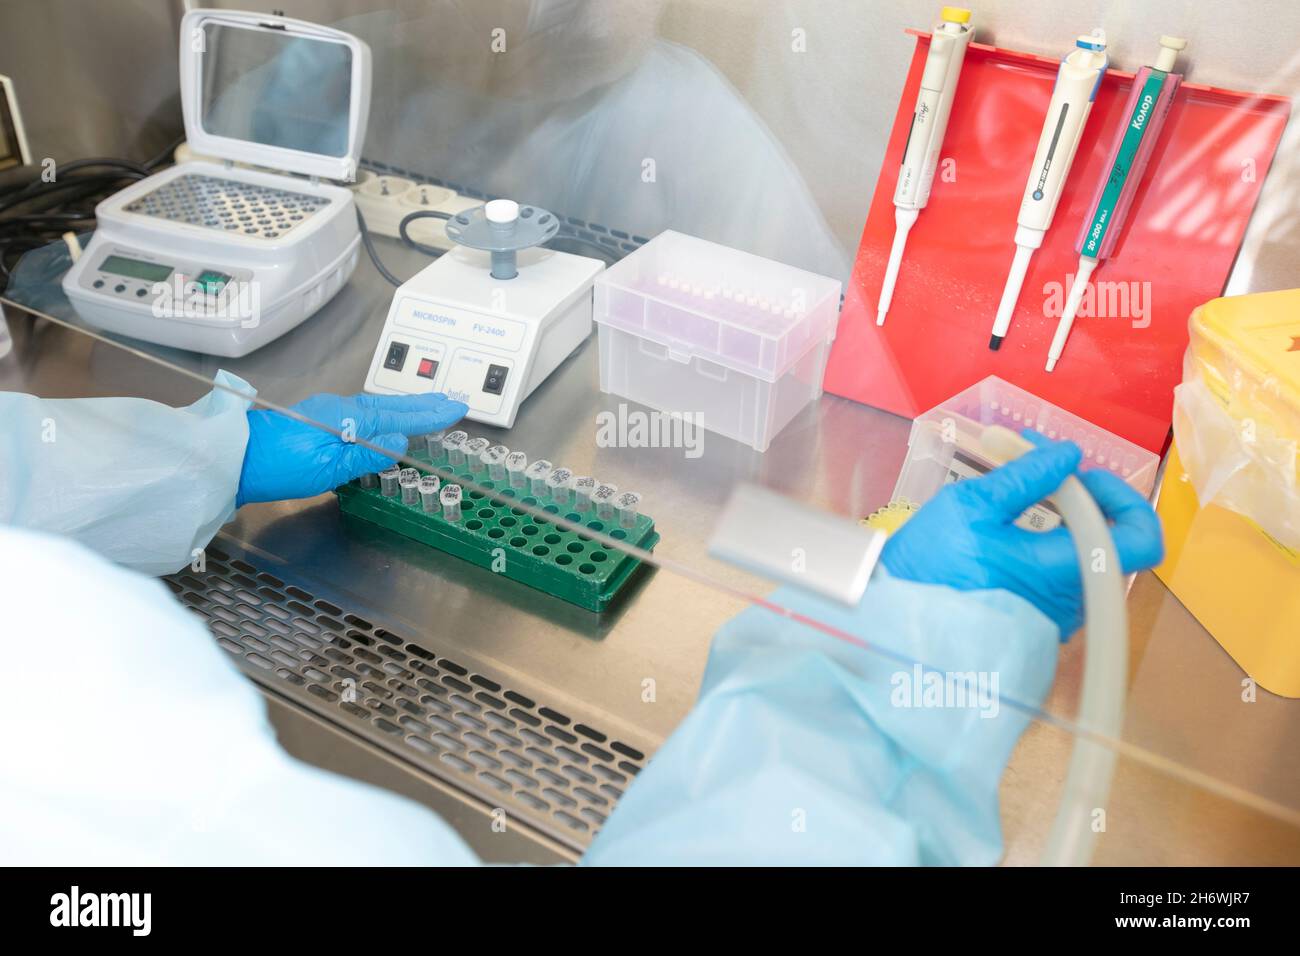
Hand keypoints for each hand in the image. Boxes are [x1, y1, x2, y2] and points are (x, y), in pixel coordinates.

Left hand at [236, 392, 467, 505]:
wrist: (233, 458)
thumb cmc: (278, 466)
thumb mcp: (327, 469)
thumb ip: (366, 456)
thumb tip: (402, 445)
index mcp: (349, 419)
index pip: (400, 418)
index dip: (430, 416)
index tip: (456, 409)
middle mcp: (343, 408)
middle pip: (393, 407)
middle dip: (424, 406)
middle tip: (452, 401)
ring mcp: (330, 412)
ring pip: (380, 408)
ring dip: (408, 408)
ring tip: (430, 407)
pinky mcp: (320, 420)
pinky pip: (366, 412)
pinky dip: (387, 413)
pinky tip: (389, 418)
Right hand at [880, 432, 1163, 637]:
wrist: (899, 625)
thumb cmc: (931, 566)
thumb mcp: (970, 506)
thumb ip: (1025, 477)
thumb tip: (1067, 455)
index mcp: (1062, 570)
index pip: (1141, 539)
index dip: (1124, 498)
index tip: (1084, 477)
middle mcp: (1073, 600)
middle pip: (1112, 543)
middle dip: (1085, 500)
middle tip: (1047, 475)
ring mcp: (1058, 617)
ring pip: (1086, 558)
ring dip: (1066, 521)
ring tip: (1023, 497)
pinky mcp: (1040, 623)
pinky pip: (1063, 577)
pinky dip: (1050, 545)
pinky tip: (1013, 530)